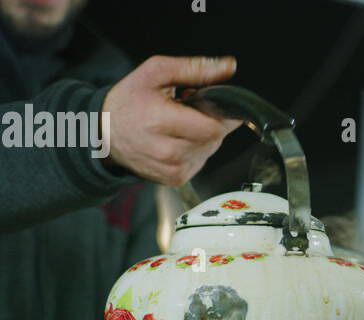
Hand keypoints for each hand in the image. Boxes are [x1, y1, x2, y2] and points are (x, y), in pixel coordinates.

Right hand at [102, 56, 242, 185]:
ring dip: (204, 136)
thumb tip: (229, 66)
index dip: (222, 114)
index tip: (215, 104)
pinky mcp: (174, 179)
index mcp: (160, 121)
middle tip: (191, 111)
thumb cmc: (129, 100)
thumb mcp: (156, 72)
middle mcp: (166, 151)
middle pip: (215, 138)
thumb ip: (194, 68)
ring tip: (181, 124)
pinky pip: (200, 162)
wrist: (103, 132)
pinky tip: (178, 139)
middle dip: (211, 122)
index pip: (213, 127)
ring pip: (210, 150)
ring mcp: (171, 169)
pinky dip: (196, 149)